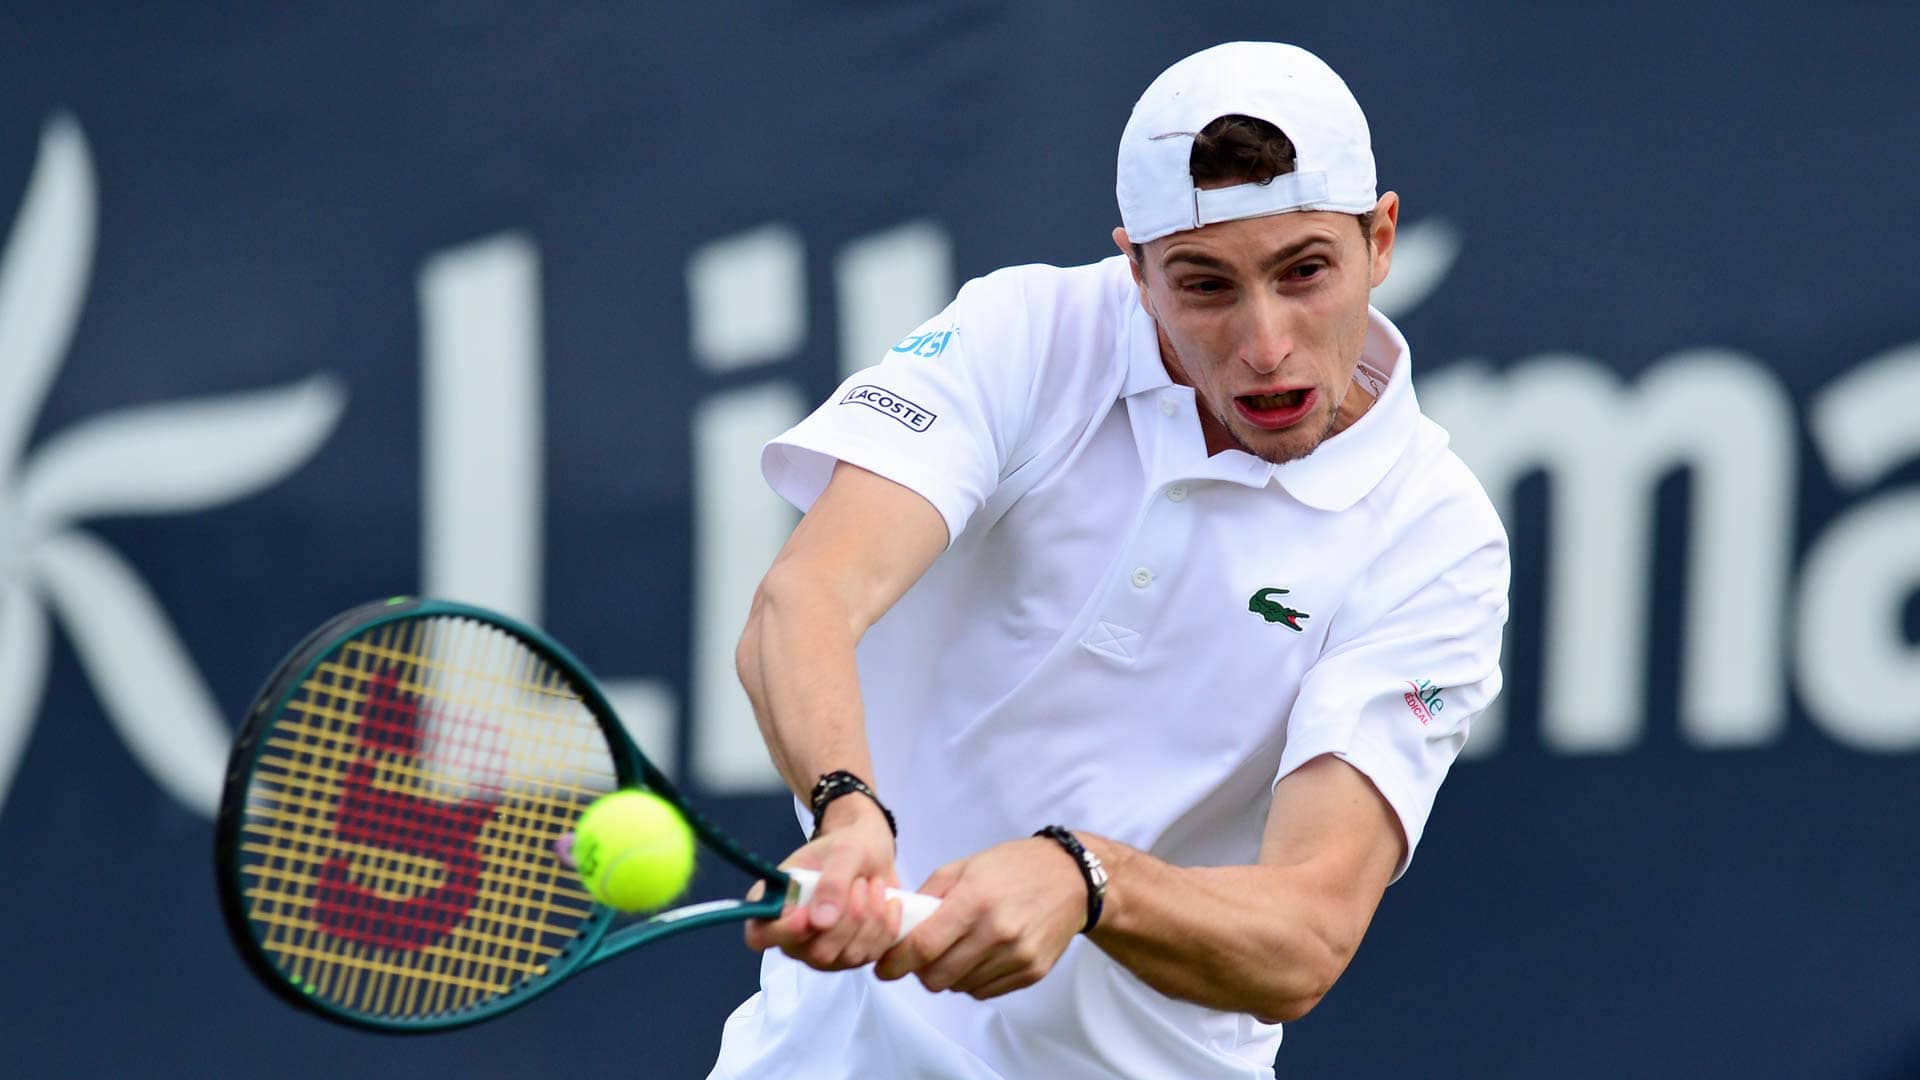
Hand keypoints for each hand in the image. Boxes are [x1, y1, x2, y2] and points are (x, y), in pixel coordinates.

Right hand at [743, 794, 901, 969]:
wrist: (874, 852)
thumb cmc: (848, 846)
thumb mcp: (844, 851)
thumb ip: (831, 883)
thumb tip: (819, 922)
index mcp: (775, 902)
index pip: (759, 935)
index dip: (781, 932)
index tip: (807, 916)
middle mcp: (793, 934)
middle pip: (814, 952)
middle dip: (847, 918)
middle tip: (860, 883)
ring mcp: (821, 950)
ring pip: (846, 956)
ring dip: (870, 918)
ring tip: (874, 885)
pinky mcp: (849, 957)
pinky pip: (870, 955)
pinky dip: (886, 927)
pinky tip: (888, 902)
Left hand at [874, 835, 1086, 999]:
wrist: (1071, 879)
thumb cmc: (1014, 867)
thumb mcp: (966, 865)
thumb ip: (929, 895)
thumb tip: (897, 923)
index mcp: (975, 900)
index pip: (924, 946)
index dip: (896, 963)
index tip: (883, 968)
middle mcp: (997, 932)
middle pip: (938, 977)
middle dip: (920, 972)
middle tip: (920, 958)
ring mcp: (1017, 955)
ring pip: (960, 987)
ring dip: (949, 975)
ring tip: (956, 950)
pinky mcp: (1032, 971)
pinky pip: (985, 992)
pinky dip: (973, 980)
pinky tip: (979, 957)